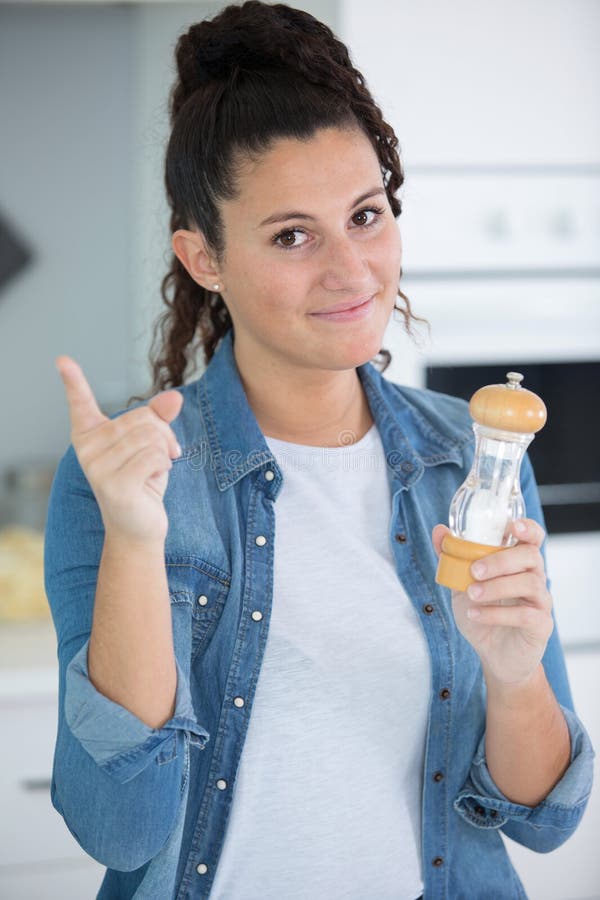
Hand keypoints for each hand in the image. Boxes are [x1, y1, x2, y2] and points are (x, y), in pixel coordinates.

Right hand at [56, 355, 183, 541]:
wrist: (139, 527)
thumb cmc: (143, 480)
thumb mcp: (151, 443)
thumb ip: (159, 417)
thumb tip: (174, 398)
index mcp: (90, 436)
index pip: (80, 404)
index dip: (72, 381)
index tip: (62, 360)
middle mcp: (88, 449)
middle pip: (143, 418)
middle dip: (164, 434)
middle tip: (163, 456)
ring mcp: (98, 468)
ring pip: (151, 437)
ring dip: (166, 452)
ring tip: (157, 469)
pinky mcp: (115, 484)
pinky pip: (154, 455)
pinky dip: (164, 465)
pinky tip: (153, 480)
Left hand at [432, 520, 553, 685]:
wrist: (493, 656)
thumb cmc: (483, 613)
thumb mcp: (462, 584)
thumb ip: (453, 557)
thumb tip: (439, 530)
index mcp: (518, 563)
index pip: (533, 537)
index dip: (527, 528)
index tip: (511, 526)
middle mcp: (535, 578)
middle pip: (531, 556)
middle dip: (501, 560)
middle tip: (474, 571)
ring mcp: (541, 601)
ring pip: (530, 583)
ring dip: (496, 586)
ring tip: (472, 594)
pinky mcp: (541, 625)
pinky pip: (526, 614)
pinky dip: (497, 613)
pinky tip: (476, 614)